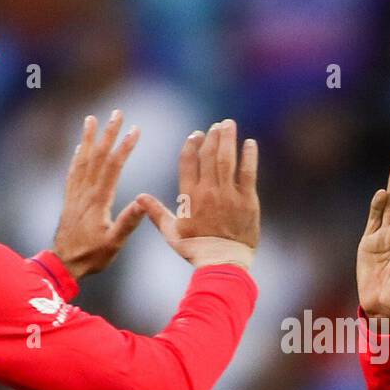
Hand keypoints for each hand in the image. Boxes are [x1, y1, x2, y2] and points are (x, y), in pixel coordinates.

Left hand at [53, 109, 142, 280]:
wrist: (63, 264)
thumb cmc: (91, 256)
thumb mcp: (114, 243)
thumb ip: (128, 222)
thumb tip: (142, 201)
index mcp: (99, 200)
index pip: (113, 167)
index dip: (125, 147)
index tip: (136, 130)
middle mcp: (85, 192)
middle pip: (97, 156)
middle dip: (108, 133)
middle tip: (117, 113)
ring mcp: (75, 194)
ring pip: (83, 160)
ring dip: (89, 138)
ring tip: (92, 119)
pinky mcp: (69, 199)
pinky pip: (72, 172)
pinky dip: (77, 156)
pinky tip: (80, 147)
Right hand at [135, 119, 259, 268]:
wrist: (222, 264)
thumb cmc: (196, 250)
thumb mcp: (172, 232)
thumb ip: (156, 212)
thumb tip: (138, 198)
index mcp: (189, 197)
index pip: (188, 163)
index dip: (191, 145)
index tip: (196, 135)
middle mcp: (208, 192)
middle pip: (209, 156)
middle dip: (211, 137)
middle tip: (216, 125)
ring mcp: (229, 195)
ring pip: (227, 160)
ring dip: (228, 139)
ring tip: (228, 124)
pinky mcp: (248, 201)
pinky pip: (248, 173)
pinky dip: (249, 156)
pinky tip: (250, 143)